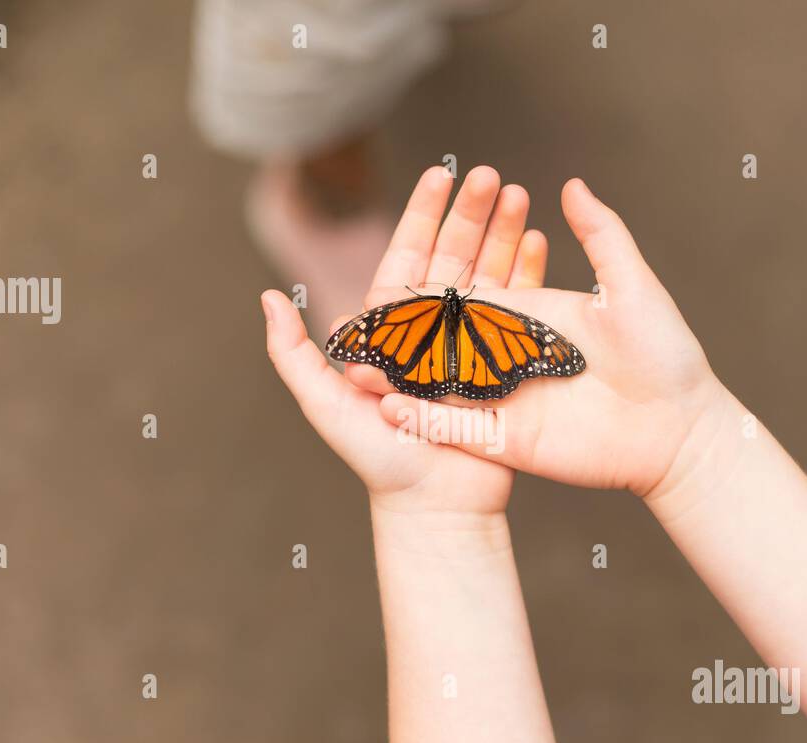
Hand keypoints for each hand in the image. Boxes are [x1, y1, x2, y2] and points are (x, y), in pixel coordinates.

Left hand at [263, 166, 548, 515]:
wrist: (435, 505)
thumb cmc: (376, 458)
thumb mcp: (324, 404)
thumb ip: (292, 353)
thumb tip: (267, 297)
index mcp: (395, 330)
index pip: (409, 257)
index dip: (424, 214)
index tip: (440, 172)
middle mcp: (435, 331)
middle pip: (455, 257)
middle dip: (473, 213)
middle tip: (490, 173)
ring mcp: (475, 345)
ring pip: (492, 275)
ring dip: (505, 233)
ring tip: (520, 193)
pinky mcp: (508, 364)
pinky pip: (522, 310)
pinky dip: (532, 274)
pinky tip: (539, 238)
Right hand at [366, 176, 727, 505]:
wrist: (680, 428)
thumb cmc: (665, 355)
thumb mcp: (631, 287)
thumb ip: (602, 236)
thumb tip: (571, 185)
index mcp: (526, 316)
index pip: (469, 284)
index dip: (435, 269)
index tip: (395, 261)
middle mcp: (503, 354)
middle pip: (441, 332)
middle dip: (403, 321)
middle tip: (362, 303)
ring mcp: (500, 397)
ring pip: (435, 381)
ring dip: (397, 372)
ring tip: (356, 359)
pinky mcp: (504, 438)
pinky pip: (452, 427)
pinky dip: (419, 420)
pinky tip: (386, 408)